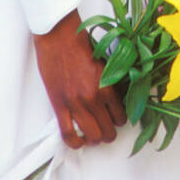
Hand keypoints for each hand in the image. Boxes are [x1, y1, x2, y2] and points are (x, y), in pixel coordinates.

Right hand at [33, 9, 127, 149]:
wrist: (59, 35)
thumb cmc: (81, 43)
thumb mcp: (105, 62)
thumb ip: (110, 82)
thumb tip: (115, 98)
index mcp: (108, 86)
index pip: (121, 117)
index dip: (119, 121)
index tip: (116, 119)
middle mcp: (94, 98)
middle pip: (107, 131)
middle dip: (108, 133)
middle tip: (106, 130)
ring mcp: (76, 103)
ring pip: (91, 136)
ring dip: (94, 139)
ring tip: (93, 136)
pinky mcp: (59, 105)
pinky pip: (68, 134)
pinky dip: (74, 143)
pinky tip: (78, 142)